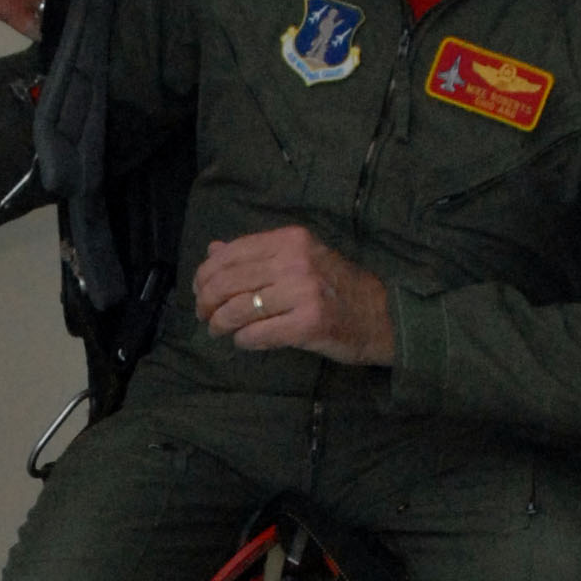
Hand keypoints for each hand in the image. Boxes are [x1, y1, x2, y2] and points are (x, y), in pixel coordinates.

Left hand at [193, 227, 394, 367]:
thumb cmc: (336, 287)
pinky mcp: (307, 324)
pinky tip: (243, 341)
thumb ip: (256, 253)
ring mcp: (302, 293)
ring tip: (218, 330)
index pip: (231, 253)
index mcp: (290, 239)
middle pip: (228, 282)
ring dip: (220, 324)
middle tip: (203, 315)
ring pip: (238, 310)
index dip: (205, 274)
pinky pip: (257, 334)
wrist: (381, 316)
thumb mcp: (299, 258)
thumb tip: (212, 250)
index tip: (199, 291)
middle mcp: (294, 261)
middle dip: (206, 302)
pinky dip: (243, 340)